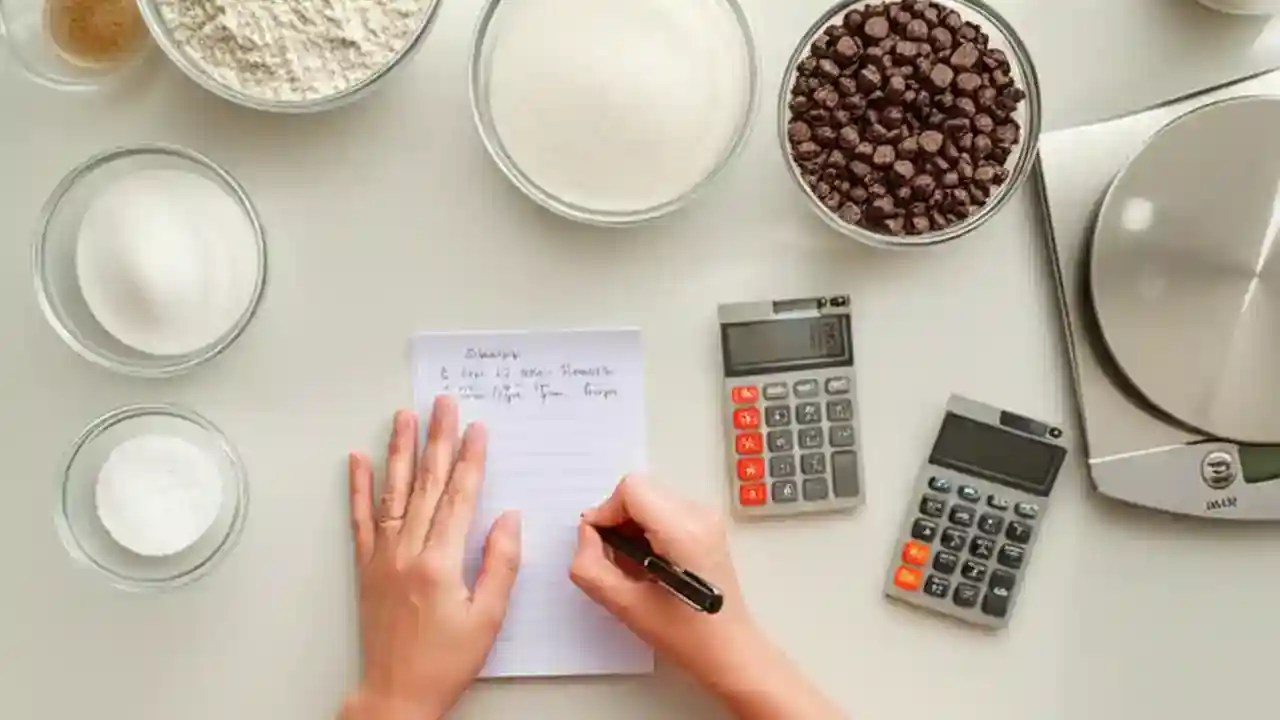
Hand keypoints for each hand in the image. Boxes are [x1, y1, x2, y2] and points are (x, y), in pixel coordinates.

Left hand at [341, 397, 520, 719]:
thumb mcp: (488, 618)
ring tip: (404, 417)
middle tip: (442, 404)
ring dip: (399, 451)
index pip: (459, 497)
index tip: (477, 428)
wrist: (396, 694)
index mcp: (440, 563)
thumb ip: (499, 564)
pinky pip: (360, 520)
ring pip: (392, 493)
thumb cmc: (445, 662)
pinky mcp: (366, 569)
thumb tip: (507, 519)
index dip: (470, 459)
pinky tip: (358, 460)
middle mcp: (407, 552)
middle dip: (438, 440)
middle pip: (426, 484)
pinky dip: (358, 488)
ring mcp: (382, 558)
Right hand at [570, 476, 757, 688]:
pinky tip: (649, 563)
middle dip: (618, 520)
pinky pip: (664, 510)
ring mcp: (707, 518)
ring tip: (634, 566)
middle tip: (616, 559)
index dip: (606, 513)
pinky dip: (647, 530)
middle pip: (640, 491)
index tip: (600, 542)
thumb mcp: (626, 606)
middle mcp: (699, 516)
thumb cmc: (688, 635)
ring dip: (632, 526)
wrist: (729, 649)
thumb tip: (587, 534)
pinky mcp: (707, 525)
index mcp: (683, 532)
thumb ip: (592, 567)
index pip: (631, 490)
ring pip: (650, 498)